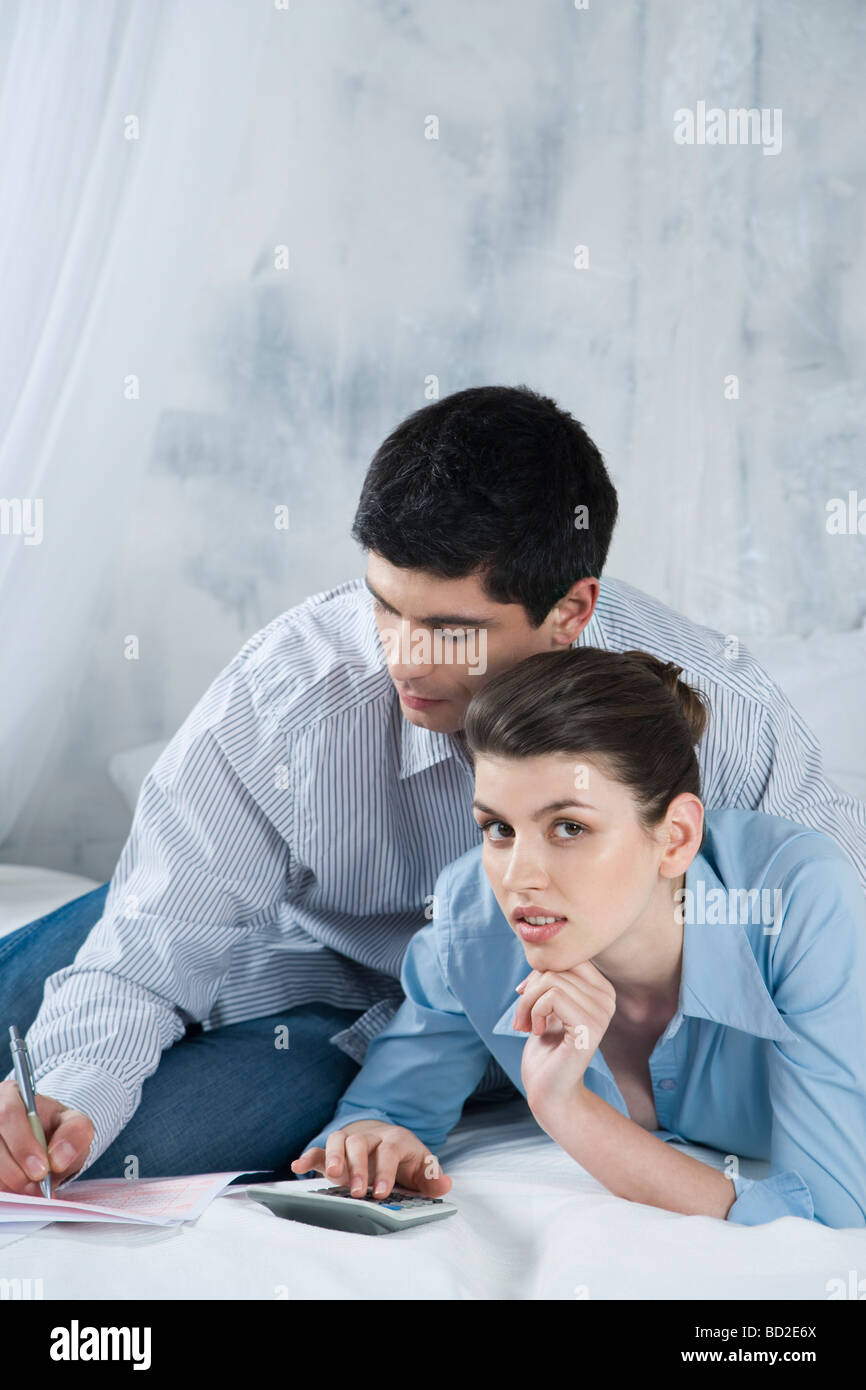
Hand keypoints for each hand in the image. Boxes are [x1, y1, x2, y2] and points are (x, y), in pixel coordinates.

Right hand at [0, 1080, 93, 1193]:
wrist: (44, 1143)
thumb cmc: (55, 1130)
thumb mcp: (74, 1124)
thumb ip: (74, 1133)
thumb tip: (59, 1158)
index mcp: (12, 1095)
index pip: (8, 1114)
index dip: (23, 1145)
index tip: (42, 1170)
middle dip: (17, 1171)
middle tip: (37, 1187)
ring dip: (10, 1182)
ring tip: (31, 1190)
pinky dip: (4, 1187)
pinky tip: (18, 1189)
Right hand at [291, 1120, 451, 1200]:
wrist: (387, 1140)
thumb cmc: (405, 1159)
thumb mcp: (421, 1168)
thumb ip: (432, 1178)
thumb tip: (445, 1184)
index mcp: (395, 1139)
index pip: (390, 1150)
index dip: (385, 1170)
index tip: (380, 1193)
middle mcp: (371, 1136)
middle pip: (361, 1143)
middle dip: (358, 1167)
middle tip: (356, 1192)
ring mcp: (350, 1141)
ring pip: (339, 1139)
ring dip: (334, 1156)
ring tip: (333, 1176)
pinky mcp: (334, 1150)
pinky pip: (319, 1149)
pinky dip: (309, 1156)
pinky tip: (298, 1167)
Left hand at [513, 961, 615, 1116]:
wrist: (549, 1090)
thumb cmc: (546, 1048)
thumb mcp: (549, 1004)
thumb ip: (552, 978)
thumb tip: (538, 951)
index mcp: (602, 989)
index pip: (569, 955)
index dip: (541, 970)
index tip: (525, 993)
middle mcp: (608, 998)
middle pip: (558, 965)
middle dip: (530, 988)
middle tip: (521, 1017)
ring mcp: (602, 1012)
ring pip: (551, 980)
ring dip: (527, 1003)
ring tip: (525, 1025)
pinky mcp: (589, 1027)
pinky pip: (552, 996)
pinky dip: (534, 1011)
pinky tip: (536, 1031)